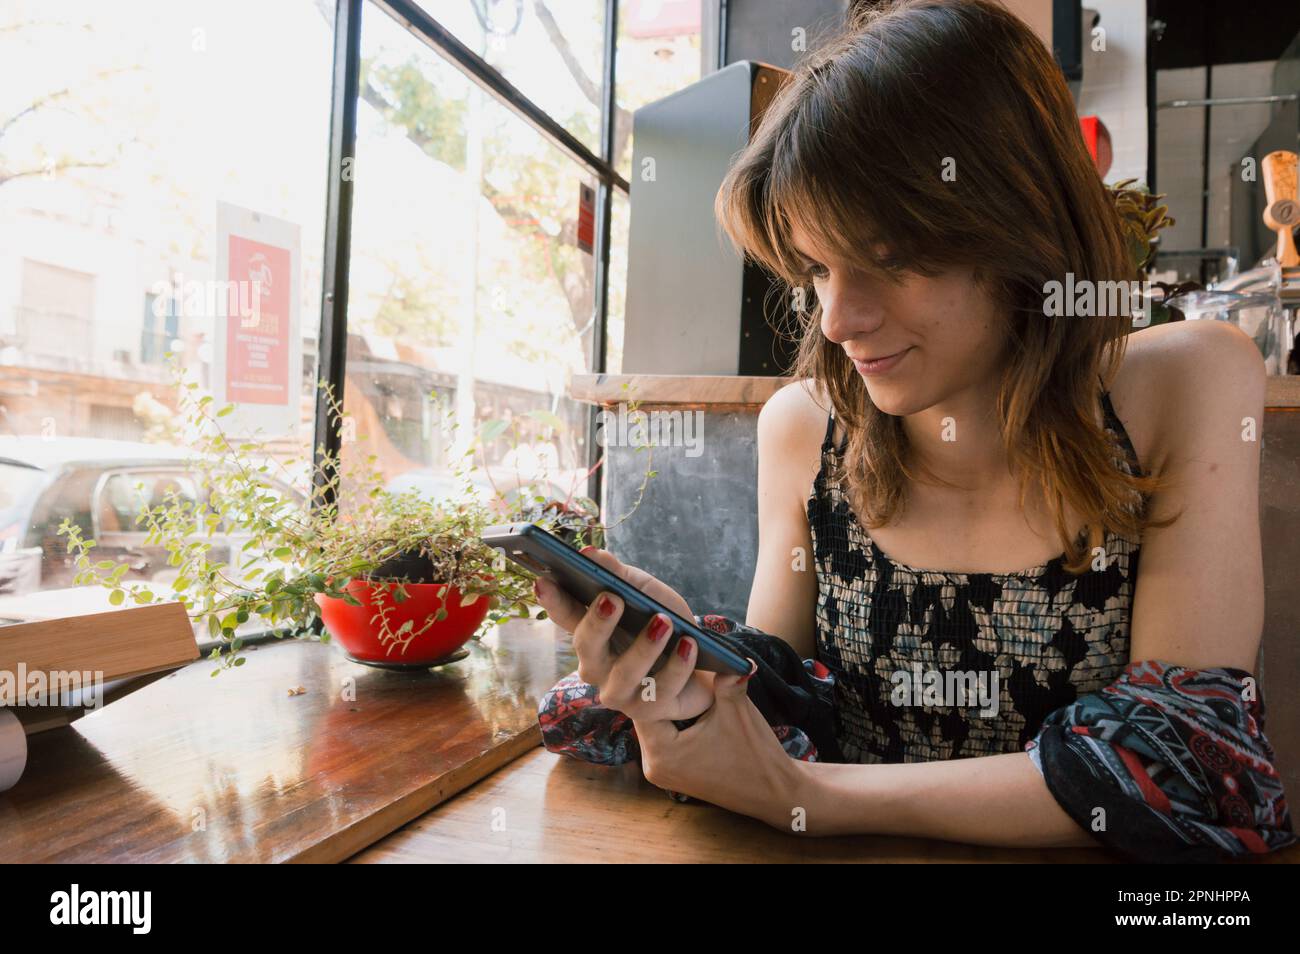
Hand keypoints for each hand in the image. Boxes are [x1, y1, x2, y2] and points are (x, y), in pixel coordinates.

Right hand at [532, 547, 714, 721]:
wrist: (701, 663)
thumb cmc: (661, 622)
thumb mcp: (644, 592)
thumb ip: (618, 574)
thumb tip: (588, 552)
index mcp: (590, 632)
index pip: (564, 614)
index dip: (551, 599)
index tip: (544, 580)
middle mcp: (595, 665)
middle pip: (586, 646)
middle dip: (598, 622)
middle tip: (612, 598)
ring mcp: (619, 691)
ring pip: (624, 672)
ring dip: (644, 647)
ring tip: (663, 621)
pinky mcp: (648, 711)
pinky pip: (662, 688)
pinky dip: (678, 664)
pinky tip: (688, 644)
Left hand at [633, 661, 809, 831]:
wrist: (776, 793)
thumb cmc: (757, 756)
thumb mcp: (738, 711)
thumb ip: (724, 677)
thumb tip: (718, 646)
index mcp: (662, 755)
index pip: (645, 703)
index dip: (658, 675)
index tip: (668, 650)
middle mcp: (654, 766)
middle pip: (646, 712)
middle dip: (662, 685)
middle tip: (670, 653)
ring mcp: (662, 771)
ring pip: (656, 721)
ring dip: (669, 699)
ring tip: (677, 669)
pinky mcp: (674, 770)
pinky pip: (665, 733)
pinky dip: (676, 714)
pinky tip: (688, 693)